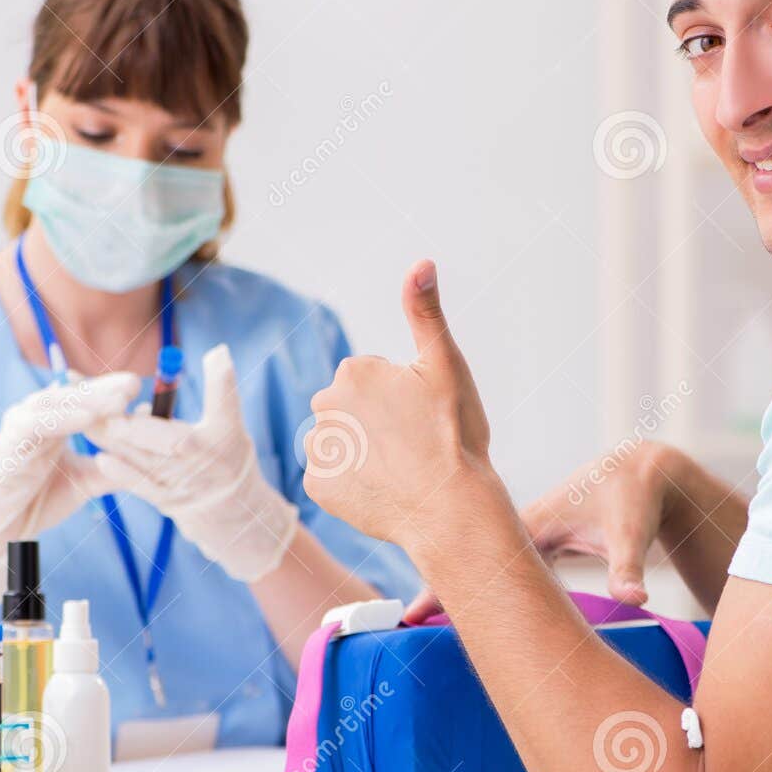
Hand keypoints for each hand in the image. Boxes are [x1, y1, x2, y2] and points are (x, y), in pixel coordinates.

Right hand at [0, 371, 140, 600]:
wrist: (2, 538)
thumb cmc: (40, 501)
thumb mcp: (86, 482)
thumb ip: (113, 466)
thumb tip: (149, 448)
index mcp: (50, 424)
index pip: (79, 396)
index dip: (106, 388)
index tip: (137, 384)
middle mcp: (30, 423)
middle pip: (65, 395)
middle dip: (100, 389)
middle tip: (131, 386)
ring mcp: (14, 436)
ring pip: (46, 405)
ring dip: (81, 400)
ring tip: (114, 402)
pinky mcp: (2, 455)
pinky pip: (27, 430)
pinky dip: (56, 420)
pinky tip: (84, 417)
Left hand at [88, 345, 299, 580]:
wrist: (231, 513)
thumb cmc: (227, 459)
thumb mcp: (231, 424)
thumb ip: (221, 389)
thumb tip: (217, 350)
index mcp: (224, 433)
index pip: (224, 401)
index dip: (219, 379)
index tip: (210, 352)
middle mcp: (204, 457)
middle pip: (165, 434)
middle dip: (125, 415)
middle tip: (95, 395)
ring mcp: (182, 480)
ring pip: (142, 455)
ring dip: (111, 435)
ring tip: (84, 415)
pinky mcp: (165, 499)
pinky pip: (139, 483)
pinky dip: (120, 470)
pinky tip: (99, 456)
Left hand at [302, 260, 504, 556]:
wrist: (451, 509)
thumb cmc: (454, 434)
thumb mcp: (446, 364)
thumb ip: (425, 311)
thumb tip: (421, 262)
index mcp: (353, 372)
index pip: (372, 377)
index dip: (403, 396)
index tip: (423, 416)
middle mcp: (324, 405)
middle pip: (350, 407)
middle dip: (375, 420)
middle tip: (413, 443)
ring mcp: (318, 449)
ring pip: (340, 440)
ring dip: (362, 450)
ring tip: (400, 468)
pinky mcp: (317, 487)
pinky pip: (333, 477)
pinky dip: (352, 482)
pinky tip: (382, 488)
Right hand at [405, 440, 674, 620]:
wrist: (640, 471)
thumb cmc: (634, 500)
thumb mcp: (631, 533)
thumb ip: (628, 568)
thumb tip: (635, 599)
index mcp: (533, 524)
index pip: (477, 555)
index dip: (444, 584)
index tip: (413, 613)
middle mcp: (521, 526)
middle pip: (470, 555)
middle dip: (438, 584)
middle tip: (405, 619)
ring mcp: (526, 533)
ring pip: (483, 558)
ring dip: (457, 580)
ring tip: (423, 614)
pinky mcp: (537, 541)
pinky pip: (500, 561)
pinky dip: (484, 578)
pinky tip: (472, 598)